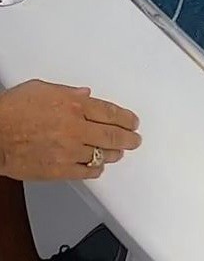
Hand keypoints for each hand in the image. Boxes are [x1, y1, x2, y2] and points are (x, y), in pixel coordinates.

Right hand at [0, 80, 140, 180]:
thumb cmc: (11, 110)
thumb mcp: (42, 89)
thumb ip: (69, 92)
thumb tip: (86, 95)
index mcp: (74, 105)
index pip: (110, 112)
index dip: (126, 118)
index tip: (133, 122)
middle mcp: (75, 128)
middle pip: (112, 134)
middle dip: (128, 137)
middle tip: (135, 139)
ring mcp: (68, 151)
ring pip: (101, 154)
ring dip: (114, 153)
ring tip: (119, 152)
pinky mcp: (57, 170)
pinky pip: (84, 171)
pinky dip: (95, 169)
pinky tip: (98, 167)